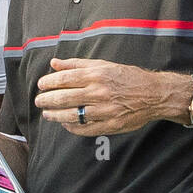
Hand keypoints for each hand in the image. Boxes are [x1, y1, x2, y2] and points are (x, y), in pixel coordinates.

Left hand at [34, 57, 180, 134]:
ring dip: (55, 115)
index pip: (64, 79)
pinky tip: (65, 123)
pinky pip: (85, 128)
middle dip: (47, 100)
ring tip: (47, 114)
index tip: (41, 85)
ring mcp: (105, 110)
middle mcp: (99, 92)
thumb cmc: (126, 77)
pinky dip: (72, 127)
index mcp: (97, 75)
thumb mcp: (103, 65)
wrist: (153, 94)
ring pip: (72, 115)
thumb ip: (77, 64)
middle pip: (64, 98)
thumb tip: (54, 63)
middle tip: (38, 101)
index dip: (49, 83)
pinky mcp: (111, 125)